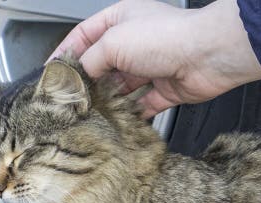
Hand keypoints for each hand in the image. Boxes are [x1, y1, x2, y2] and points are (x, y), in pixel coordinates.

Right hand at [50, 0, 260, 118]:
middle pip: (102, 64)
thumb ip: (90, 60)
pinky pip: (142, 106)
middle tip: (69, 100)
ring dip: (107, 100)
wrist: (208, 55)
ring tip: (89, 115)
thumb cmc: (166, 37)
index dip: (67, 53)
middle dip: (87, 82)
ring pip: (121, 87)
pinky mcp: (165, 90)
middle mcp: (135, 42)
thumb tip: (76, 77)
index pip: (84, 36)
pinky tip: (117, 123)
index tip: (52, 73)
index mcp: (120, 20)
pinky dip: (130, 115)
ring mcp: (151, 67)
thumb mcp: (114, 42)